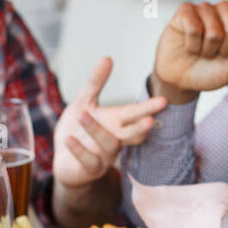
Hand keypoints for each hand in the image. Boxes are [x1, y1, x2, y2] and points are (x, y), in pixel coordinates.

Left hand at [54, 57, 166, 188]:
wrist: (64, 160)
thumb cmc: (79, 129)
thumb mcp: (85, 102)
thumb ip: (96, 82)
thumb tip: (107, 58)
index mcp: (116, 122)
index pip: (135, 114)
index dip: (148, 108)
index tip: (163, 101)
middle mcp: (115, 139)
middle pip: (133, 134)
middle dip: (141, 128)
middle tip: (150, 121)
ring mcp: (104, 156)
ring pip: (108, 144)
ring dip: (96, 129)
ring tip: (83, 114)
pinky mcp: (89, 169)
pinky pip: (88, 161)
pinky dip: (79, 150)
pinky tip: (70, 139)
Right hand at [151, 1, 227, 104]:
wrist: (181, 79)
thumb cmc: (210, 73)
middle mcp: (225, 12)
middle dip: (226, 49)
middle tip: (217, 55)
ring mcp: (205, 9)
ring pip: (214, 30)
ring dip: (207, 50)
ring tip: (201, 52)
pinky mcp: (185, 10)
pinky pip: (194, 28)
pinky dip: (192, 44)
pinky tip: (188, 46)